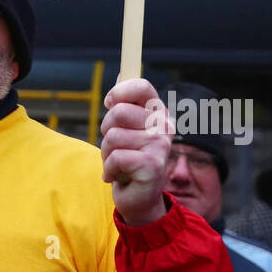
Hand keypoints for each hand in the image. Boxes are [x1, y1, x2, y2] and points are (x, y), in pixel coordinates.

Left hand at [101, 77, 170, 226]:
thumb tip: (122, 74)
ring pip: (113, 136)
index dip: (119, 91)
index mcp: (158, 112)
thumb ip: (125, 102)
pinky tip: (117, 176)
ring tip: (118, 163)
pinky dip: (109, 169)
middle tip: (115, 145)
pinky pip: (116, 157)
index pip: (142, 86)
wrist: (138, 198)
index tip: (109, 102)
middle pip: (119, 111)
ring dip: (107, 153)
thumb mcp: (125, 128)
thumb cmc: (129, 158)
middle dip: (106, 130)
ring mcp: (160, 146)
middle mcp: (164, 126)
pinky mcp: (152, 166)